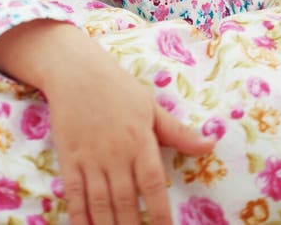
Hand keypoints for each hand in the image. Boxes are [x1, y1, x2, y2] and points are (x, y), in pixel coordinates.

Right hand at [0, 21, 214, 224]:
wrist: (76, 70)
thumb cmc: (117, 88)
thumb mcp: (150, 106)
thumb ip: (178, 132)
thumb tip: (210, 145)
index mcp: (140, 141)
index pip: (153, 185)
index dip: (160, 214)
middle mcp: (116, 153)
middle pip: (125, 201)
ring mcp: (90, 157)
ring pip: (100, 203)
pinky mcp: (69, 157)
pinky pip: (74, 194)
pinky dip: (79, 216)